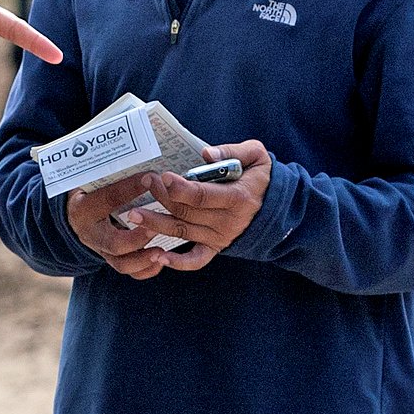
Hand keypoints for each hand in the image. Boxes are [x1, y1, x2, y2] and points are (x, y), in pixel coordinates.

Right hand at [64, 171, 219, 279]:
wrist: (73, 212)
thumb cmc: (88, 187)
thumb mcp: (88, 175)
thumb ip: (106, 164)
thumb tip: (129, 133)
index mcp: (82, 206)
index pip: (106, 199)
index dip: (128, 189)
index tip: (150, 177)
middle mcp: (89, 232)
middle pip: (112, 242)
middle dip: (136, 237)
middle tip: (156, 227)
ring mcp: (100, 249)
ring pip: (121, 263)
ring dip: (143, 258)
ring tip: (161, 250)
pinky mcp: (111, 259)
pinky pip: (129, 271)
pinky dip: (145, 269)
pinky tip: (161, 259)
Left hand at [124, 140, 271, 255]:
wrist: (278, 209)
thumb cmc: (261, 177)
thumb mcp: (256, 155)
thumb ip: (232, 151)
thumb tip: (206, 153)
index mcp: (237, 198)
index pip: (203, 196)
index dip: (181, 188)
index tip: (163, 177)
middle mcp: (228, 221)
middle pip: (187, 212)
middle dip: (162, 197)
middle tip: (145, 182)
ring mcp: (220, 237)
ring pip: (182, 231)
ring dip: (156, 224)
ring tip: (134, 214)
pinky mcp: (216, 247)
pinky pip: (196, 259)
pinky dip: (178, 263)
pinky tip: (158, 256)